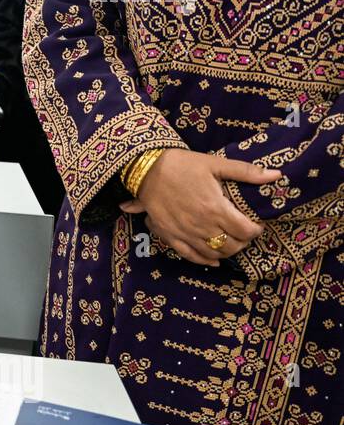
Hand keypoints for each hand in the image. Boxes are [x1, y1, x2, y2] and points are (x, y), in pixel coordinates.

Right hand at [119, 150, 279, 265]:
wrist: (147, 169)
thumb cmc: (182, 165)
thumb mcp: (215, 164)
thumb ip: (246, 172)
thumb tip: (276, 175)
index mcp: (216, 209)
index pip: (246, 231)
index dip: (256, 230)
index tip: (256, 224)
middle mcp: (202, 226)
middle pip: (232, 246)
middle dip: (243, 241)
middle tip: (244, 232)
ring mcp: (186, 234)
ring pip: (214, 253)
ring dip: (227, 251)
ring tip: (230, 242)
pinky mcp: (171, 236)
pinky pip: (191, 256)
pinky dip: (205, 261)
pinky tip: (213, 261)